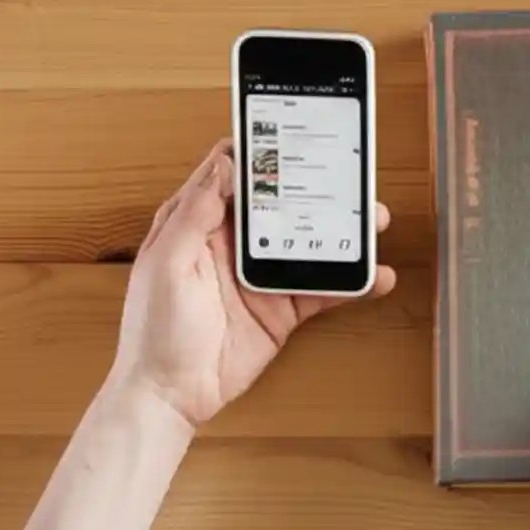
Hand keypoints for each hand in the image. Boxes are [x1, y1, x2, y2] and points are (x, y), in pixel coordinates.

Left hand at [107, 139, 396, 426]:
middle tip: (349, 178)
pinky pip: (322, 290)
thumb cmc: (155, 331)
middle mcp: (232, 247)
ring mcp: (260, 278)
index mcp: (198, 227)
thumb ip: (194, 215)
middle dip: (316, 190)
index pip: (231, 176)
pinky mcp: (281, 309)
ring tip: (373, 223)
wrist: (170, 395)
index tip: (290, 134)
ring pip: (308, 244)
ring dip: (342, 234)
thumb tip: (222, 167)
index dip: (258, 153)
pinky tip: (375, 277)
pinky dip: (351, 284)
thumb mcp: (166, 265)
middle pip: (281, 207)